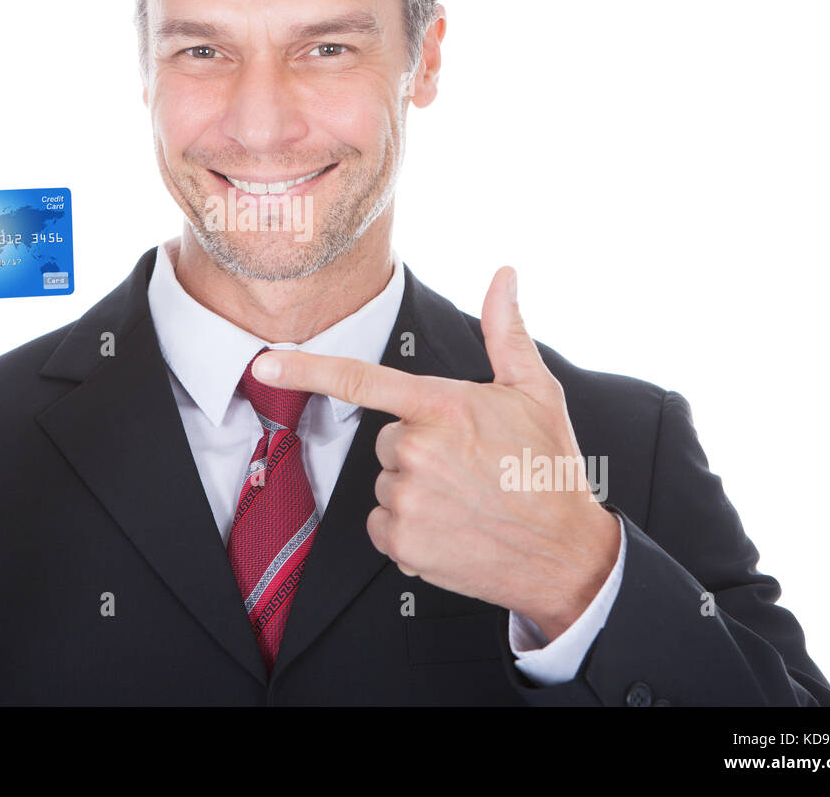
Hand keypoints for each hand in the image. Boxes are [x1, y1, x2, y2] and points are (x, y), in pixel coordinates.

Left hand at [250, 266, 620, 640]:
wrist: (566, 554)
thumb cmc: (548, 468)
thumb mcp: (536, 391)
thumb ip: (506, 330)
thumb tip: (505, 276)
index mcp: (442, 406)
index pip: (359, 380)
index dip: (304, 369)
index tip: (262, 363)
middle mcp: (417, 451)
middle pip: (384, 440)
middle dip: (415, 450)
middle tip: (465, 467)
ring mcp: (408, 500)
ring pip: (384, 483)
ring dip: (414, 491)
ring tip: (464, 501)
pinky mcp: (403, 543)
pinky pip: (382, 525)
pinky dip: (408, 531)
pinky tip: (450, 529)